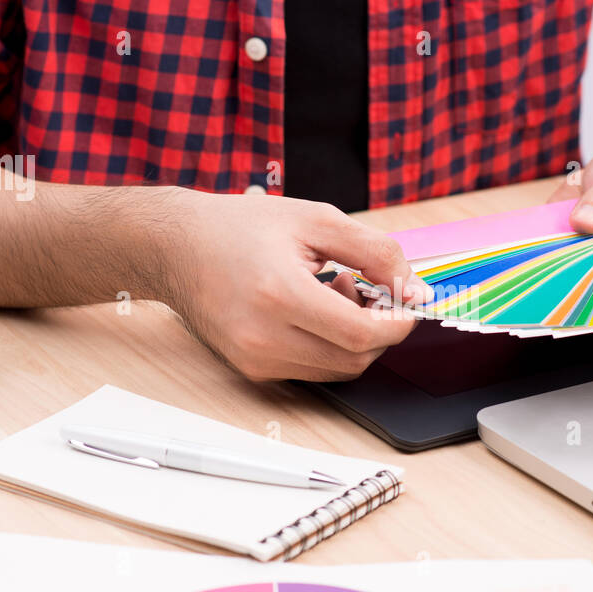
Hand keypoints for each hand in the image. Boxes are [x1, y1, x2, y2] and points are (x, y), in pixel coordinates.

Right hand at [165, 193, 428, 380]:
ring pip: (337, 371)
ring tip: (336, 292)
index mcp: (280, 295)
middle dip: (379, 329)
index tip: (407, 303)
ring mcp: (256, 360)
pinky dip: (329, 346)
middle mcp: (264, 338)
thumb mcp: (318, 220)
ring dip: (354, 339)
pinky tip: (313, 309)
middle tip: (369, 288)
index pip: (360, 335)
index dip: (397, 323)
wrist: (175, 246)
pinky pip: (313, 371)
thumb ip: (377, 252)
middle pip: (354, 359)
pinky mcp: (253, 370)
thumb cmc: (241, 227)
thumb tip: (418, 291)